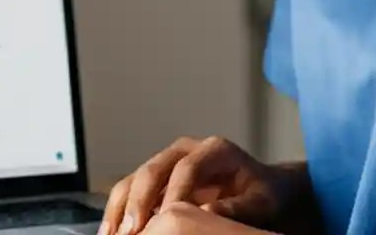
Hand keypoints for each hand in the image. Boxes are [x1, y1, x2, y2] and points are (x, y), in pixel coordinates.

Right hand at [99, 136, 307, 234]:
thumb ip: (236, 206)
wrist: (263, 189)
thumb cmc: (263, 195)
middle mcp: (187, 150)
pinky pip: (132, 189)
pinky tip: (112, 232)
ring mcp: (169, 163)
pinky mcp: (158, 179)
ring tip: (114, 234)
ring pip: (136, 177)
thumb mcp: (260, 201)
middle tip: (133, 229)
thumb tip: (204, 213)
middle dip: (140, 201)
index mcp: (214, 149)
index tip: (166, 220)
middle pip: (154, 169)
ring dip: (122, 206)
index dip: (174, 194)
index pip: (187, 168)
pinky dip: (120, 210)